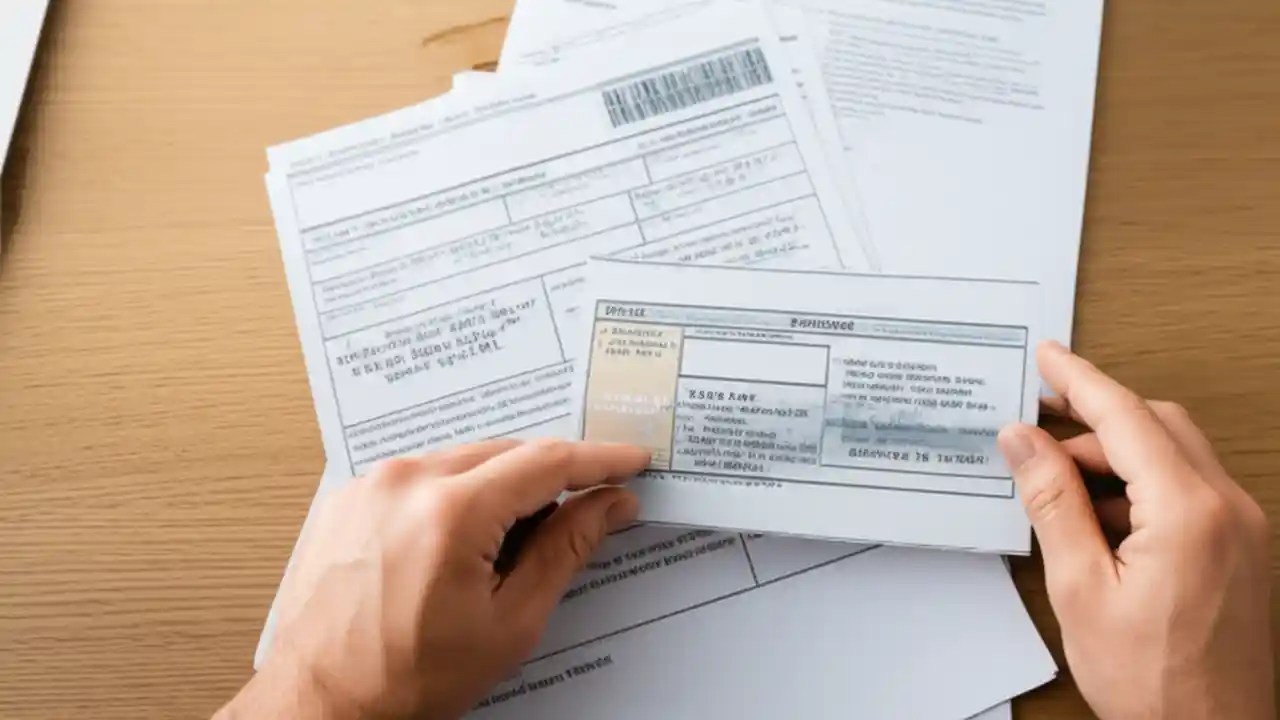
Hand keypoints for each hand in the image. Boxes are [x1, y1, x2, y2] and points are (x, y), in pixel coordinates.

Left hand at [215, 439, 649, 719]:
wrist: (321, 701)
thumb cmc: (408, 677)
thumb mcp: (509, 623)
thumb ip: (565, 550)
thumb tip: (608, 505)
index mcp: (451, 512)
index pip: (547, 462)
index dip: (598, 459)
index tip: (630, 461)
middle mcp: (407, 481)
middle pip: (507, 452)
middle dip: (551, 476)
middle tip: (584, 510)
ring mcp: (372, 483)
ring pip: (464, 459)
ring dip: (500, 485)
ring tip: (509, 546)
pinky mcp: (350, 494)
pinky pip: (422, 473)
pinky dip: (455, 491)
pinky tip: (461, 540)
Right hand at [999, 342, 1273, 719]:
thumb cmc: (1156, 684)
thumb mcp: (1081, 589)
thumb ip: (1052, 502)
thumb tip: (1024, 443)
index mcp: (1190, 511)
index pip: (1126, 417)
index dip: (1078, 380)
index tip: (1048, 357)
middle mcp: (1229, 509)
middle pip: (1156, 426)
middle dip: (1093, 421)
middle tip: (1037, 428)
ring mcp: (1245, 529)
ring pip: (1174, 455)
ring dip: (1116, 457)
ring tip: (1058, 489)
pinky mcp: (1244, 549)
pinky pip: (1191, 490)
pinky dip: (1142, 488)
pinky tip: (1100, 521)